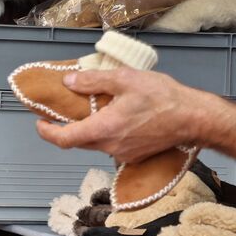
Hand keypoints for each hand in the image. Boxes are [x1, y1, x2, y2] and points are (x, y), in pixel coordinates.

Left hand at [36, 69, 206, 161]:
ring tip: (92, 109)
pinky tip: (115, 117)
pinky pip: (112, 146)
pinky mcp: (135, 156)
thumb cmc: (163, 98)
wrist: (194, 119)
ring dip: (89, 129)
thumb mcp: (125, 80)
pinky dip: (106, 133)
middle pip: (78, 142)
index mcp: (104, 129)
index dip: (47, 132)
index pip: (64, 139)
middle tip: (62, 111)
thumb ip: (93, 81)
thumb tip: (69, 82)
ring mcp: (123, 154)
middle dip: (66, 128)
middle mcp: (110, 147)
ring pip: (96, 144)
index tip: (40, 122)